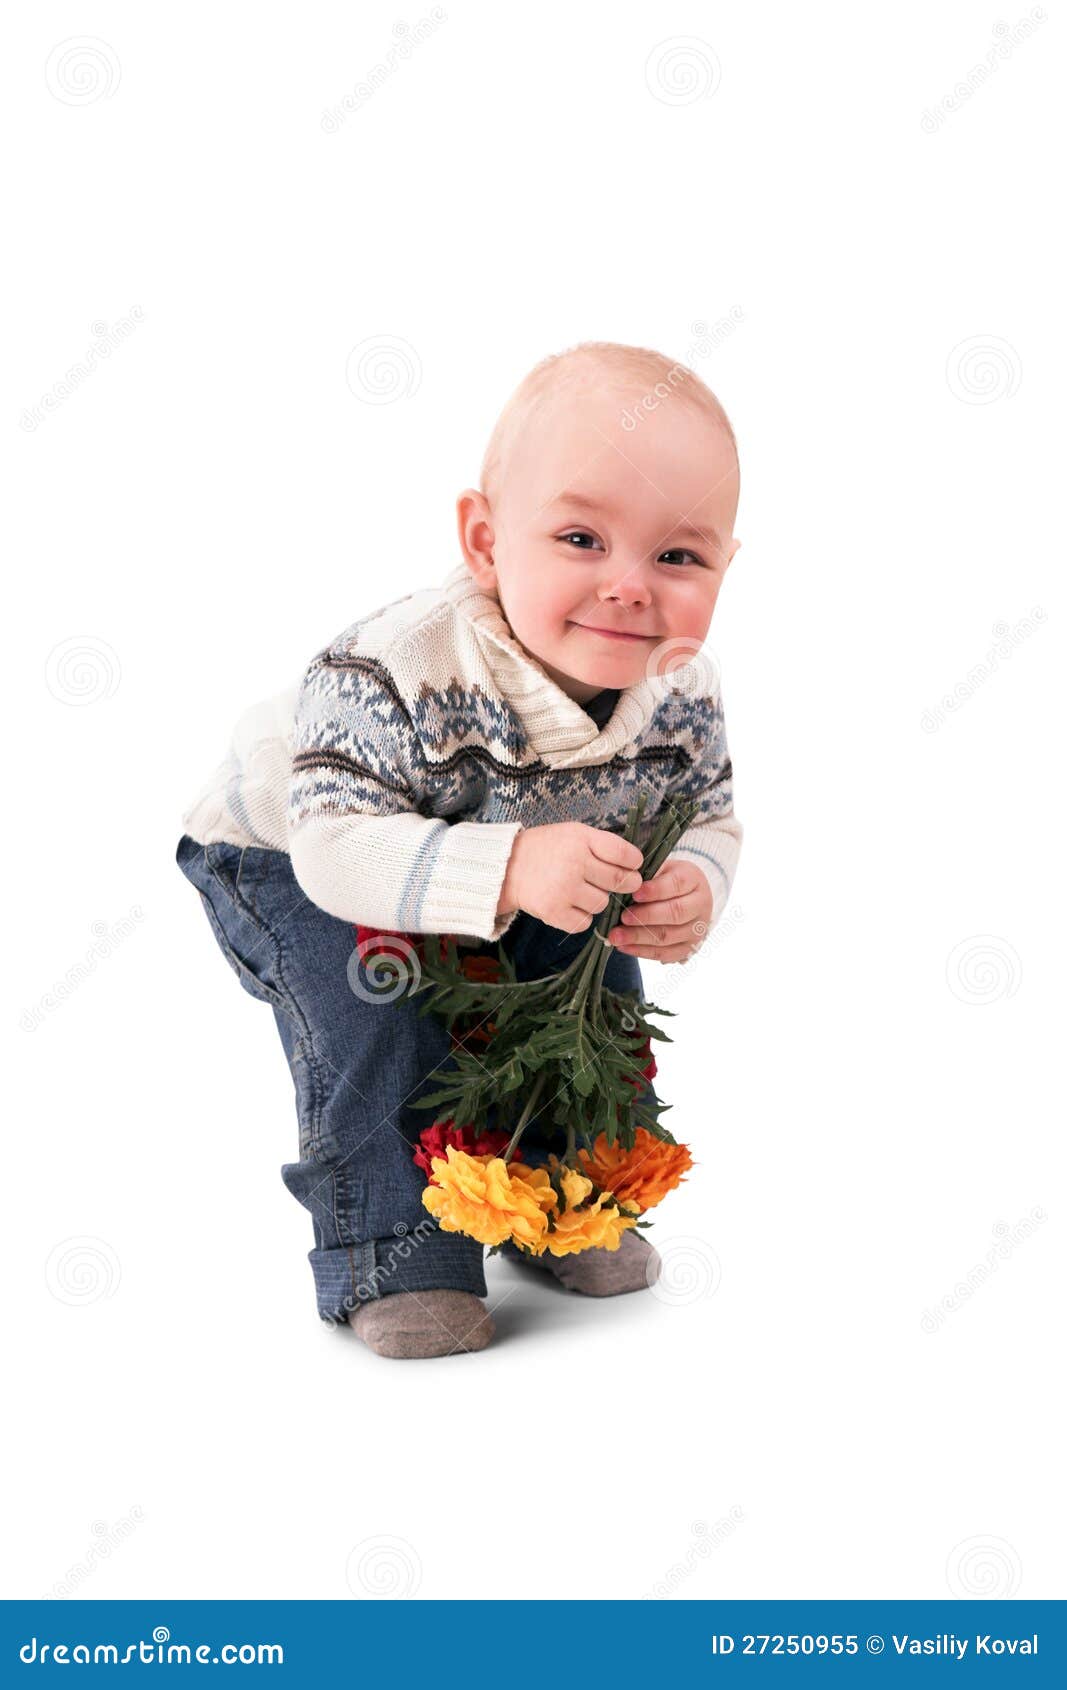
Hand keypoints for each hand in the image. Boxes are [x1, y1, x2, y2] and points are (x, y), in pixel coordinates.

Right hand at [497, 823, 643, 934]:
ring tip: (583, 891)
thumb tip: (636, 864)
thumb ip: (603, 845)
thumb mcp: (574, 833)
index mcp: (581, 840)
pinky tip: (571, 905)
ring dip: (598, 900)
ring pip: (602, 904)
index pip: (624, 854)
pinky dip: (582, 917)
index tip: (634, 866)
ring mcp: (564, 890)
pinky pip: (585, 922)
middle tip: (621, 884)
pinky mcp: (554, 912)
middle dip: (627, 884)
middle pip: (619, 881)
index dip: (634, 862)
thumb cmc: (548, 849)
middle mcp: (574, 863)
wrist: (507, 867)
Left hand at [608, 858, 711, 962]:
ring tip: (616, 936)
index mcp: (694, 880)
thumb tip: (625, 884)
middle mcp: (700, 905)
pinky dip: (642, 952)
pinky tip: (624, 947)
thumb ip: (647, 875)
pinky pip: (665, 954)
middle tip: (623, 917)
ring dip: (639, 937)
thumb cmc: (666, 881)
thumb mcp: (660, 870)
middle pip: (675, 913)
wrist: (684, 899)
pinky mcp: (688, 949)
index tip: (635, 894)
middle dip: (646, 916)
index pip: (677, 884)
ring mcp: (696, 930)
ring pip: (668, 936)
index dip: (656, 890)